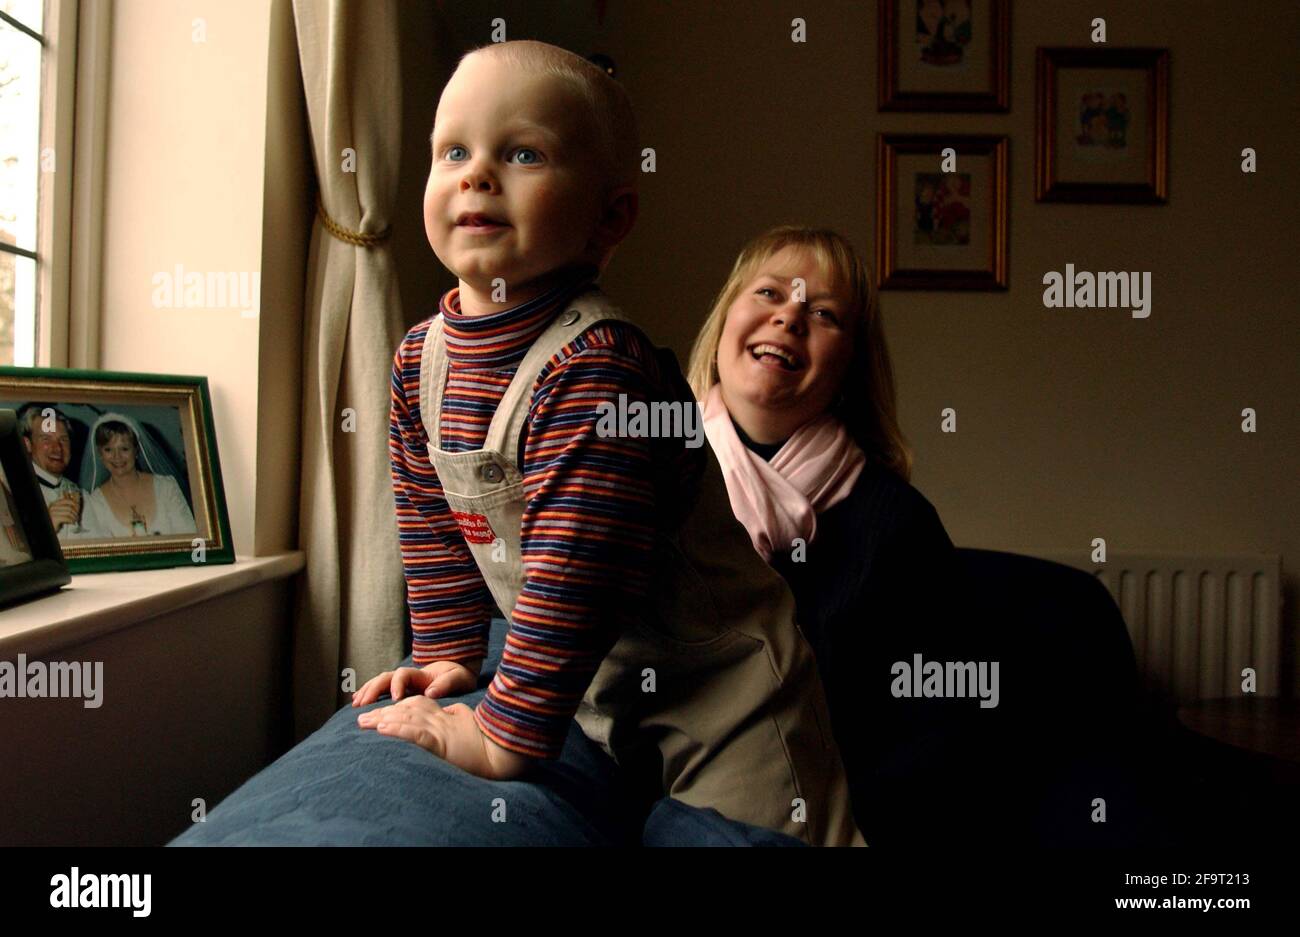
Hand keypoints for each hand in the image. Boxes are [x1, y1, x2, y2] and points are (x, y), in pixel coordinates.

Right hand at [47, 496, 78, 530]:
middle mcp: (53, 507)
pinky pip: (67, 518)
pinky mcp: (55, 518)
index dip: (74, 504)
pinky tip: (72, 522)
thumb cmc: (55, 521)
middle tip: (77, 516)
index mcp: (54, 504)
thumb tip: (76, 505)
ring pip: (69, 512)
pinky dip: (71, 520)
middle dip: (75, 512)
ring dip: (74, 517)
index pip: (67, 500)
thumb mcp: (59, 512)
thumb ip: (66, 508)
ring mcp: (53, 512)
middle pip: (69, 507)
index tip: (78, 508)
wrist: (49, 528)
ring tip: (75, 520)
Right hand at [351, 658, 480, 707]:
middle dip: (373, 689)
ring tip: (355, 703)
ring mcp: (402, 683)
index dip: (397, 685)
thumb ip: (446, 684)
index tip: (395, 699)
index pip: (403, 675)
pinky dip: (368, 694)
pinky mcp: (400, 690)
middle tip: (363, 703)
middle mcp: (408, 677)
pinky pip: (380, 690)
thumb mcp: (459, 679)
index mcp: (420, 674)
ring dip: (366, 691)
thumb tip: (431, 691)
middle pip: (385, 678)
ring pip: (379, 683)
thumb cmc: (459, 678)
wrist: (459, 675)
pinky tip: (357, 701)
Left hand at [356, 696, 531, 779]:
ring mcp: (441, 729)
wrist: (502, 752)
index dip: (395, 708)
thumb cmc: (488, 741)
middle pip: (405, 710)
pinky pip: (416, 734)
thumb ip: (455, 715)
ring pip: (406, 719)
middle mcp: (440, 720)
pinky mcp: (442, 742)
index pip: (415, 706)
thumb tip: (449, 711)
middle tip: (360, 718)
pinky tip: (383, 729)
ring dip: (382, 720)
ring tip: (363, 722)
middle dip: (381, 713)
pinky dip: (398, 730)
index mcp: (445, 716)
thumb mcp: (467, 723)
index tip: (378, 714)